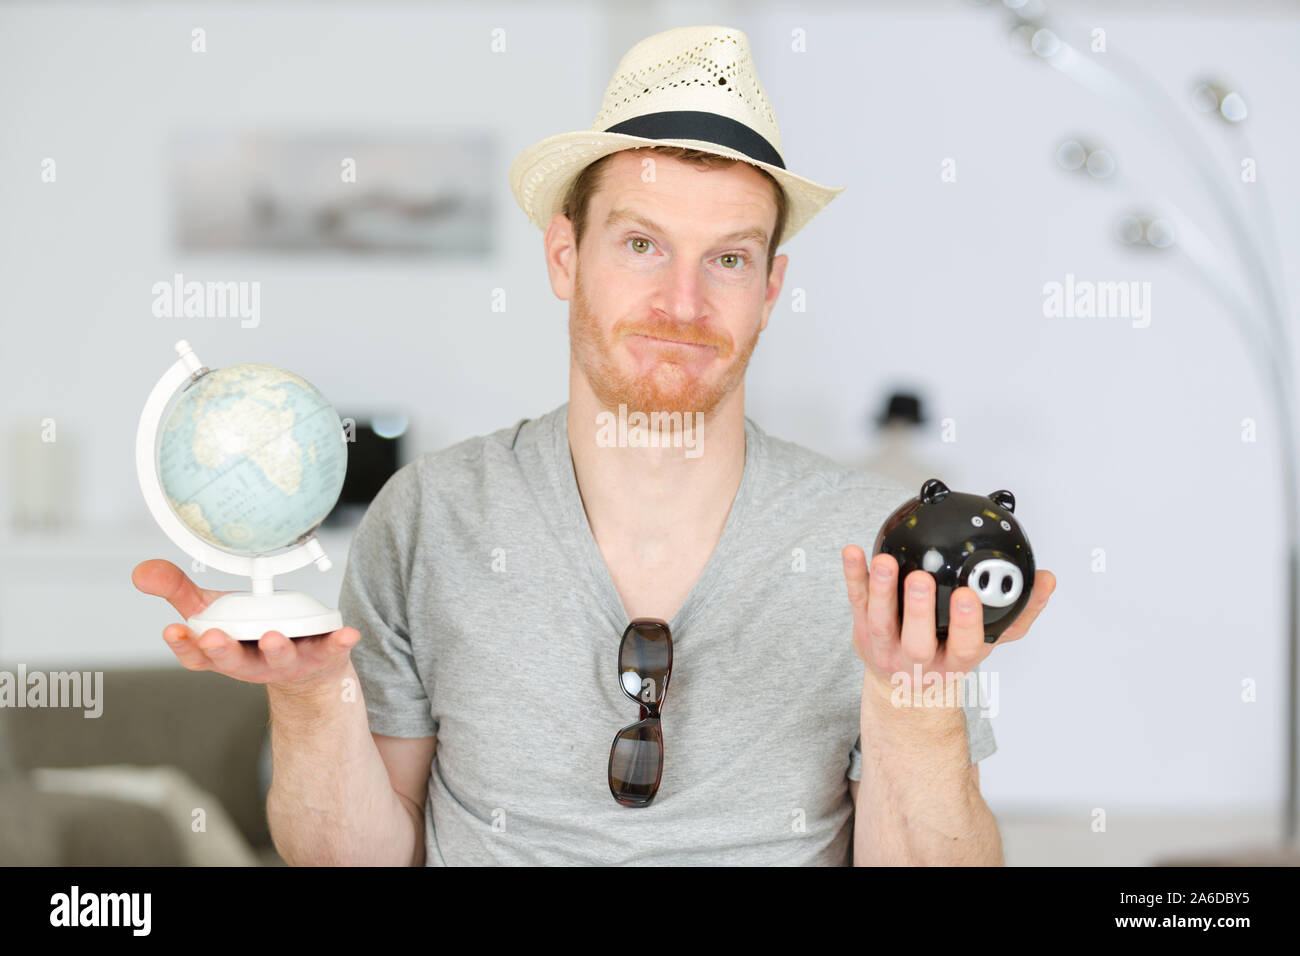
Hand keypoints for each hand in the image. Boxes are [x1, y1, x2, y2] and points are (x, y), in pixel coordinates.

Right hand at [131, 558, 358, 688]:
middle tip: (215, 637)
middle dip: (223, 650)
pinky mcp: (320, 657)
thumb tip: (140, 571)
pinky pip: (331, 650)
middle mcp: (252, 664)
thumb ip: (176, 589)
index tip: (172, 630)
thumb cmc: (248, 633)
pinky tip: (348, 634)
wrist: (301, 666)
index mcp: (222, 654)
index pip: (196, 655)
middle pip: (234, 661)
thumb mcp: (210, 608)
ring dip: (276, 650)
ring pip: (280, 660)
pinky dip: (338, 643)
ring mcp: (287, 663)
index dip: (184, 645)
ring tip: (272, 638)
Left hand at [841, 547, 1055, 694]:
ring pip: (882, 622)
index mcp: (956, 661)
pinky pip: (856, 603)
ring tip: (883, 561)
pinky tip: (853, 552)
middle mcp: (921, 661)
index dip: (966, 625)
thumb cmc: (951, 653)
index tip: (967, 596)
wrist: (905, 686)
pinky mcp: (862, 634)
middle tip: (920, 577)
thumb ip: (1020, 611)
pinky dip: (853, 578)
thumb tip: (1046, 579)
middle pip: (918, 641)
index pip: (966, 648)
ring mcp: (888, 650)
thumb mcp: (990, 640)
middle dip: (918, 609)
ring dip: (881, 591)